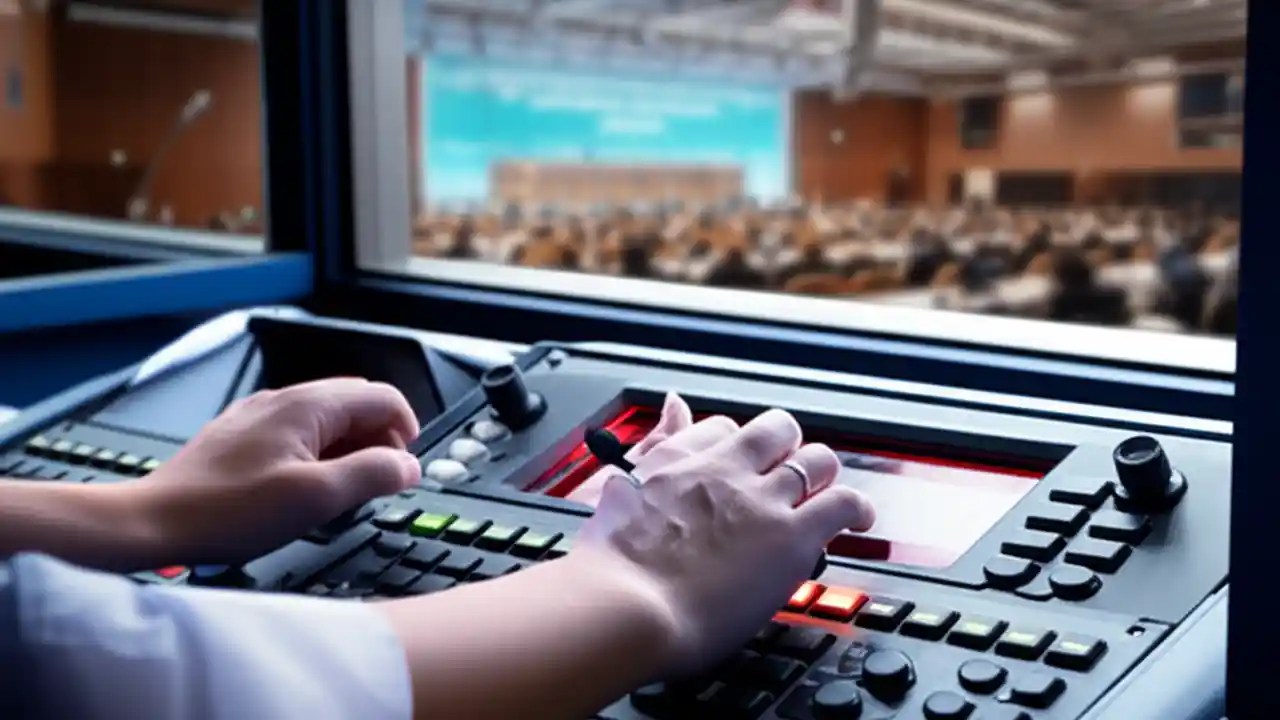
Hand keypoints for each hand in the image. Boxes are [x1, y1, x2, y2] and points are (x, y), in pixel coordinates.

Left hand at [123, 378, 421, 563]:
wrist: (155, 521)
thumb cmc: (229, 511)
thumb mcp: (317, 498)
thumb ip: (372, 474)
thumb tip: (408, 465)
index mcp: (308, 405)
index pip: (384, 396)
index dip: (407, 431)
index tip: (404, 469)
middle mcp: (284, 399)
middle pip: (357, 403)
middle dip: (379, 439)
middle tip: (376, 483)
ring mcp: (260, 414)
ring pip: (328, 419)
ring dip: (348, 449)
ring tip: (339, 492)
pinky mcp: (241, 435)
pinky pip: (297, 432)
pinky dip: (317, 453)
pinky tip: (302, 489)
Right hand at [572, 403, 875, 677]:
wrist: (624, 604)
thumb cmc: (611, 565)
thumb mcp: (616, 490)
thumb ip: (650, 446)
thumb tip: (674, 403)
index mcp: (680, 459)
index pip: (723, 428)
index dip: (739, 448)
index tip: (742, 465)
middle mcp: (725, 470)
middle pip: (776, 431)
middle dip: (788, 449)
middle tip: (790, 475)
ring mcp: (762, 500)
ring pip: (816, 461)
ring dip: (824, 476)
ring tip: (827, 496)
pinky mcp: (791, 536)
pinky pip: (843, 504)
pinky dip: (858, 508)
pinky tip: (860, 520)